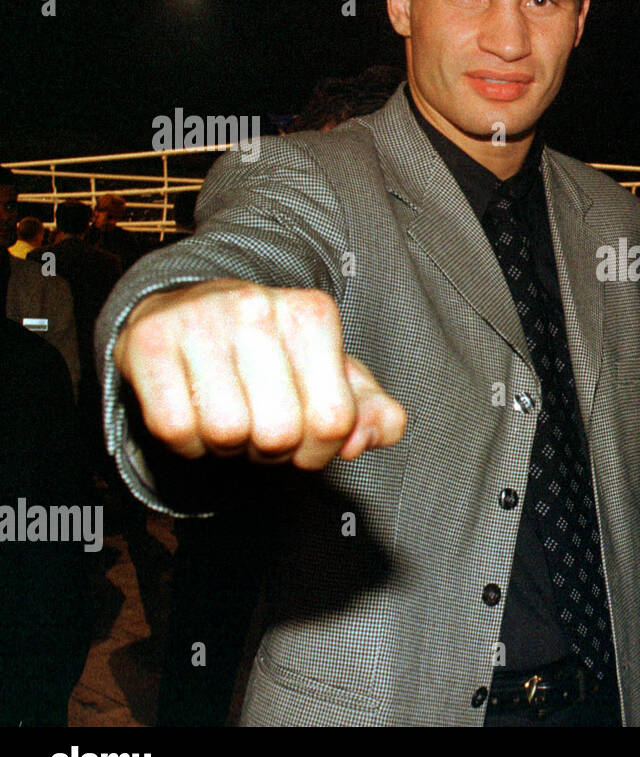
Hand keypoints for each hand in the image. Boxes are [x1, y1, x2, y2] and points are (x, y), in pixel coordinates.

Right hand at [115, 278, 406, 469]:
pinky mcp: (148, 340)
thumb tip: (360, 442)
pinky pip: (174, 429)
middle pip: (279, 433)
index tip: (304, 434)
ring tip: (228, 415)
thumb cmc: (274, 356)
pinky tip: (192, 414)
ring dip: (227, 447)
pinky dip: (186, 443)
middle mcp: (258, 305)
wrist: (190, 310)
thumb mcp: (334, 378)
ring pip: (226, 433)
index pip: (334, 421)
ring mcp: (199, 318)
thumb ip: (373, 415)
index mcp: (313, 313)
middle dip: (272, 450)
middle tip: (261, 426)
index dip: (319, 450)